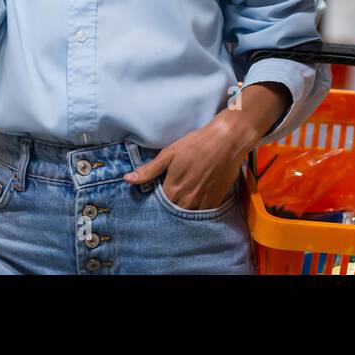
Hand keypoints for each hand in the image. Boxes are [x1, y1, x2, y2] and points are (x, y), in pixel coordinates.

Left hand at [123, 83, 289, 208]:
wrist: (227, 140)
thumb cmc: (196, 144)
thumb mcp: (169, 153)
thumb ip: (149, 170)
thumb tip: (127, 180)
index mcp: (173, 189)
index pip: (159, 204)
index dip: (158, 198)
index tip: (161, 190)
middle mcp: (187, 200)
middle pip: (173, 211)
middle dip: (171, 205)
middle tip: (174, 192)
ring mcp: (202, 202)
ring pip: (189, 214)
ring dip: (185, 208)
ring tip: (185, 195)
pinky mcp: (216, 200)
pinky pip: (204, 212)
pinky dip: (199, 208)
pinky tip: (198, 196)